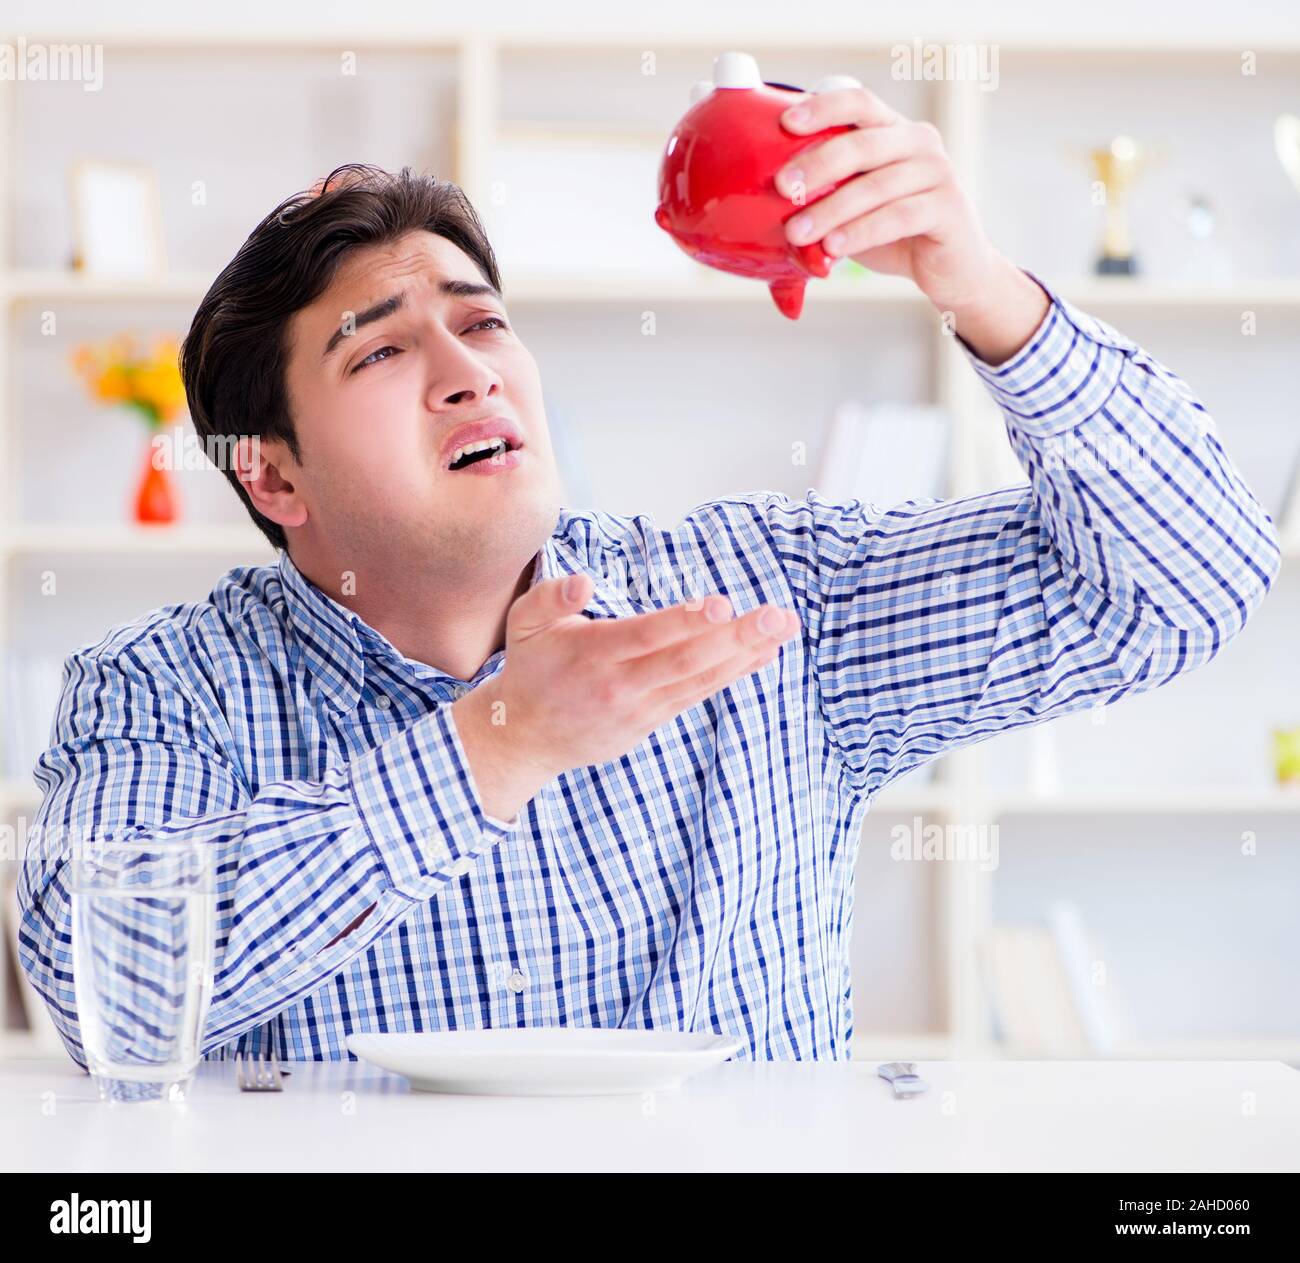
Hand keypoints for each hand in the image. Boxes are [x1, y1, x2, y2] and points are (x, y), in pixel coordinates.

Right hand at [452, 575, 799, 820]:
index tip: (722, 604)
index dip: (684, 621)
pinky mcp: (652, 721)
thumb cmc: (531, 667)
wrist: (524, 737)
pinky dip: (733, 674)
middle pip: (685, 660)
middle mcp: (621, 685)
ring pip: (700, 680)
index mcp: (592, 656)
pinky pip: (698, 694)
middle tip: (777, 615)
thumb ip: (551, 597)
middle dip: (736, 637)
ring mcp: (640, 709)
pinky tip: (763, 654)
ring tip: (784, 628)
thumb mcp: (524, 624)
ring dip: (746, 654)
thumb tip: (584, 582)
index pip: (645, 636)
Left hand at [775, 86, 1049, 362]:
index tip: (786, 124)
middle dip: (817, 164)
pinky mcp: (948, 208)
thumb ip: (824, 197)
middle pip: (862, 142)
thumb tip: (765, 205)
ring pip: (876, 185)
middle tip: (782, 188)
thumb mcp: (854, 210)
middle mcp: (920, 143)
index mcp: (894, 131)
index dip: (823, 108)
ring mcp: (938, 173)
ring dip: (831, 209)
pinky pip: (897, 217)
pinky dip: (860, 232)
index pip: (858, 102)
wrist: (951, 270)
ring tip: (797, 232)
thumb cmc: (895, 235)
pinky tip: (833, 247)